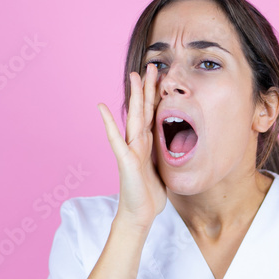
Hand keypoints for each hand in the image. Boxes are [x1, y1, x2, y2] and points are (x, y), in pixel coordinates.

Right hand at [97, 62, 165, 229]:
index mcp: (148, 142)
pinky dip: (109, 123)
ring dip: (134, 96)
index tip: (161, 76)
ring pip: (133, 117)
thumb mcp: (163, 167)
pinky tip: (102, 108)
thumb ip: (164, 153)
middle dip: (147, 87)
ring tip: (132, 76)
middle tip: (150, 65)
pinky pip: (116, 139)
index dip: (156, 95)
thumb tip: (176, 144)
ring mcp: (130, 149)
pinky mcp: (126, 160)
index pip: (153, 113)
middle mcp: (138, 142)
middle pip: (144, 109)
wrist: (140, 214)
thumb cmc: (149, 193)